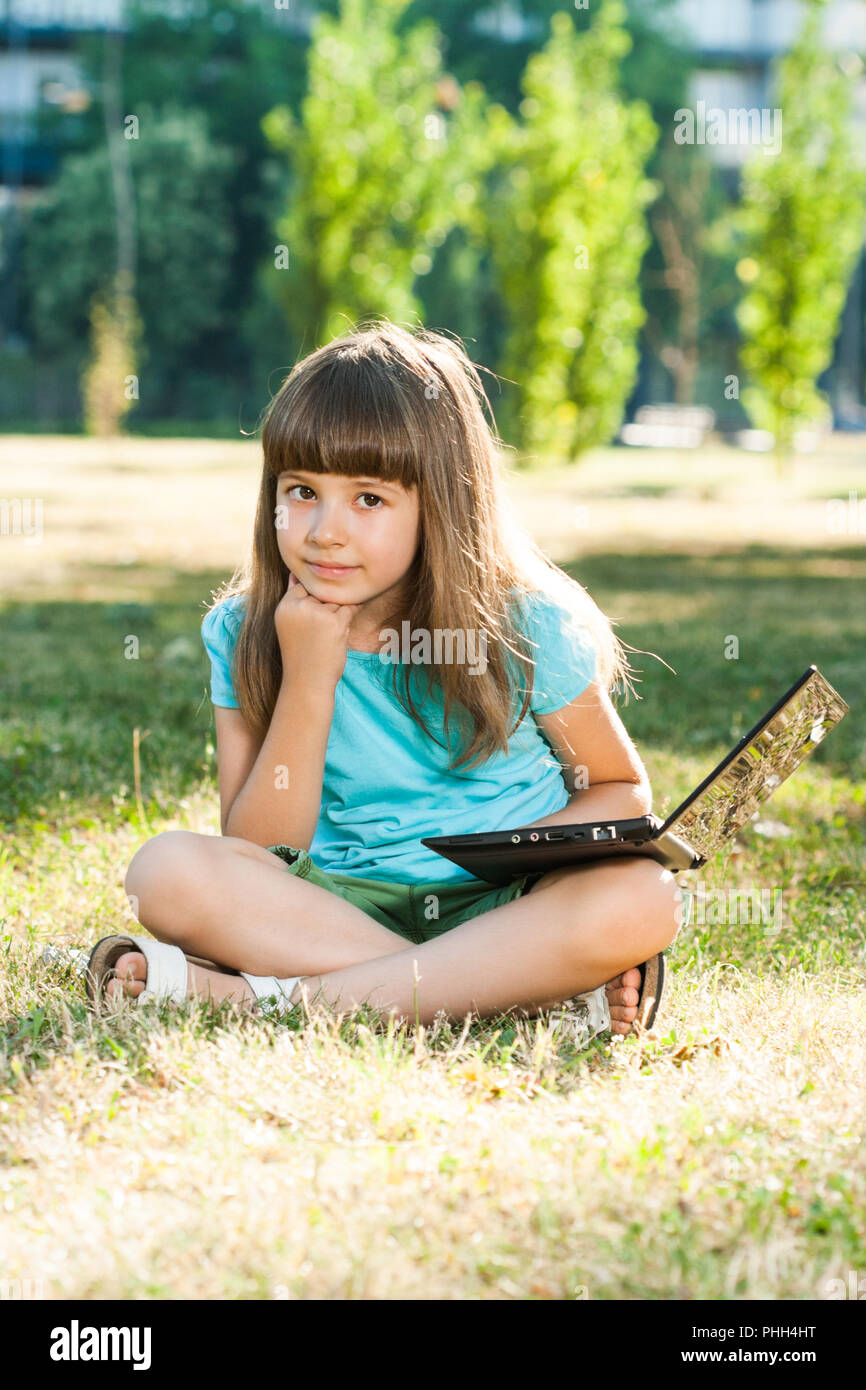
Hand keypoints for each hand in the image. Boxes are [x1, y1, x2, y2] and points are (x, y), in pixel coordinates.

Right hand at [274, 571, 361, 690]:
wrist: (306, 683)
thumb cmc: (300, 654)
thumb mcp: (288, 624)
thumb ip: (294, 599)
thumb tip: (296, 573)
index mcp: (284, 606)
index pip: (304, 585)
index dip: (313, 601)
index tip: (312, 621)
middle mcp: (298, 607)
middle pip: (322, 592)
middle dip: (326, 607)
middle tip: (318, 633)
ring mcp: (317, 614)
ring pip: (337, 600)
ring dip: (338, 615)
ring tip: (326, 637)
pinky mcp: (335, 623)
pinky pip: (350, 609)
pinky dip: (349, 619)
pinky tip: (338, 635)